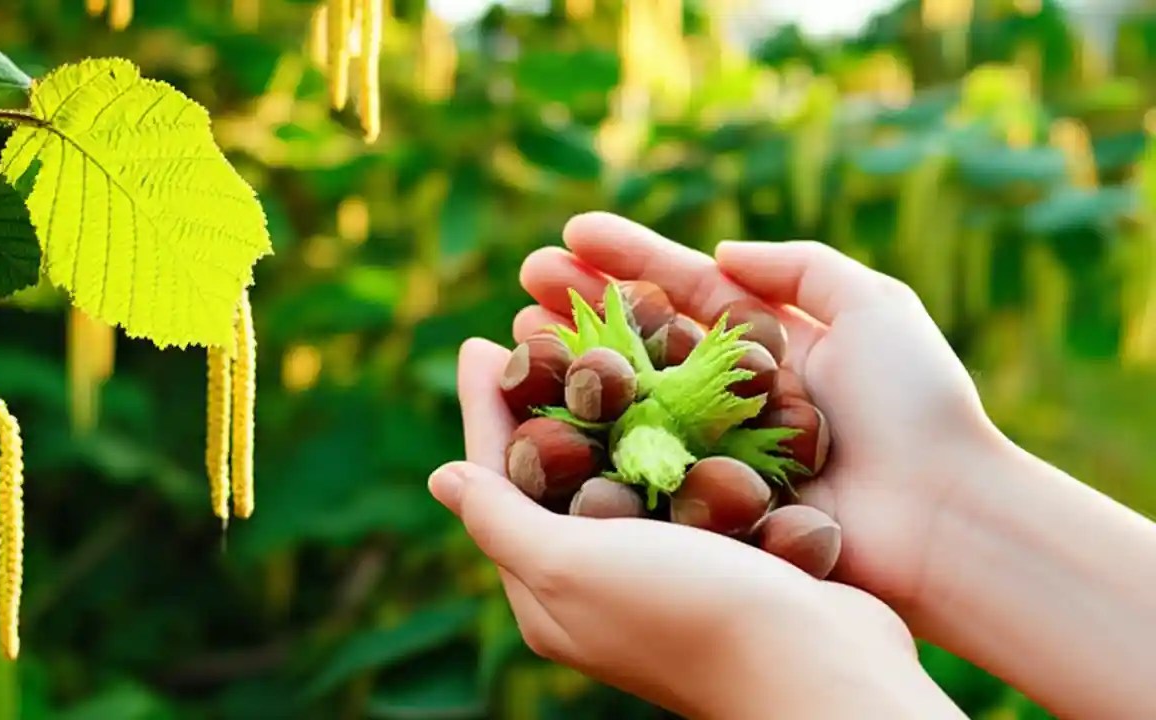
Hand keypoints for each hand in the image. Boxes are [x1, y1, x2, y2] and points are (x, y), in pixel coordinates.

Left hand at [427, 338, 964, 718]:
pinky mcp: (725, 544)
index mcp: (551, 589)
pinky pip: (684, 465)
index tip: (480, 339)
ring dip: (612, 390)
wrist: (822, 664)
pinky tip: (676, 364)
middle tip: (539, 319)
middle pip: (558, 462)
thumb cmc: (688, 615)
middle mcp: (602, 574)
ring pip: (624, 455)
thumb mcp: (570, 570)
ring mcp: (666, 559)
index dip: (485, 407)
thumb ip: (501, 520)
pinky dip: (674, 414)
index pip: (498, 481)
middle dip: (545, 388)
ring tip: (604, 325)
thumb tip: (441, 477)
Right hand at [511, 212, 1002, 612]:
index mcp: (772, 343)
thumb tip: (721, 250)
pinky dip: (592, 435)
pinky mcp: (705, 501)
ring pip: (631, 396)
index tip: (570, 232)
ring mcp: (716, 449)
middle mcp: (734, 393)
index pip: (686, 288)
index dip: (628, 259)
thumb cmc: (917, 407)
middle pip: (645, 338)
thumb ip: (799, 266)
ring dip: (575, 363)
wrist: (944, 520)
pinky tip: (546, 412)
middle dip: (584, 305)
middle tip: (524, 282)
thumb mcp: (876, 305)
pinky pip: (639, 460)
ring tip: (517, 336)